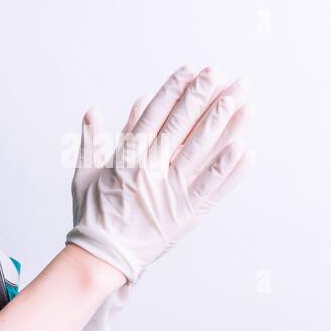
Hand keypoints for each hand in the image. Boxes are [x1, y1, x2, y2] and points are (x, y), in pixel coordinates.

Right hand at [65, 65, 255, 284]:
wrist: (101, 259)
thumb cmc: (92, 217)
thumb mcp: (84, 175)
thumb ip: (91, 142)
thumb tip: (92, 112)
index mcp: (127, 159)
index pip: (154, 116)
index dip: (173, 91)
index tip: (189, 71)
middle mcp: (151, 171)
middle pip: (181, 127)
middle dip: (202, 98)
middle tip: (221, 75)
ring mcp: (171, 193)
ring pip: (201, 152)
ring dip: (223, 126)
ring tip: (242, 104)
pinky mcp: (186, 213)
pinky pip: (212, 188)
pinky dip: (229, 170)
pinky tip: (246, 150)